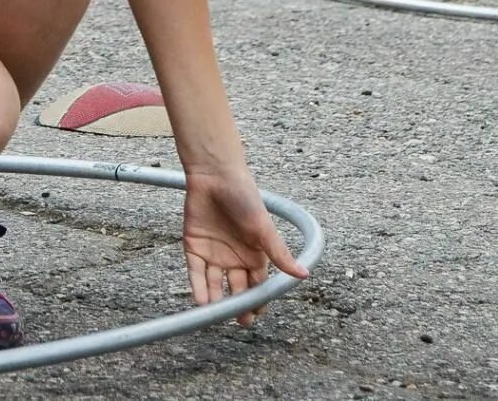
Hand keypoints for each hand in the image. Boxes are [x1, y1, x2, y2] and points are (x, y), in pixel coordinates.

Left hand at [181, 166, 305, 327]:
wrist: (214, 175)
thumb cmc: (245, 197)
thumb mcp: (264, 228)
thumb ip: (279, 254)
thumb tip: (303, 275)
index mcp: (255, 254)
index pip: (258, 285)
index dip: (258, 300)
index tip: (257, 314)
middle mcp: (235, 257)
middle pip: (237, 289)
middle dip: (238, 306)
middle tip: (240, 321)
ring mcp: (214, 254)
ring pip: (215, 285)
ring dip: (216, 301)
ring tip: (217, 315)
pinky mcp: (194, 248)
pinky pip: (196, 273)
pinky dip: (198, 288)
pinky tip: (201, 302)